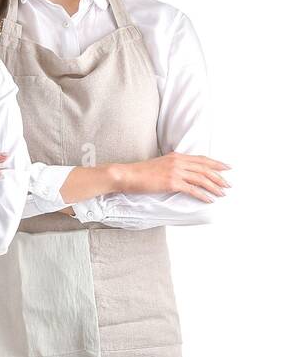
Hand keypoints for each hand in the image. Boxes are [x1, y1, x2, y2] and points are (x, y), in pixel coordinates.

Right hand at [116, 153, 230, 202]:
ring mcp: (175, 172)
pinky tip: (209, 200)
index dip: (216, 163)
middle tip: (228, 185)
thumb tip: (183, 173)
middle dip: (219, 177)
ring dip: (214, 187)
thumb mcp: (159, 164)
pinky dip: (203, 195)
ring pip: (201, 179)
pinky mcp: (171, 183)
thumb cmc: (140, 172)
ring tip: (222, 193)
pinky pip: (193, 190)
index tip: (227, 168)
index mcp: (176, 156)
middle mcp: (178, 162)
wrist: (127, 175)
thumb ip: (172, 165)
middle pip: (205, 169)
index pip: (201, 159)